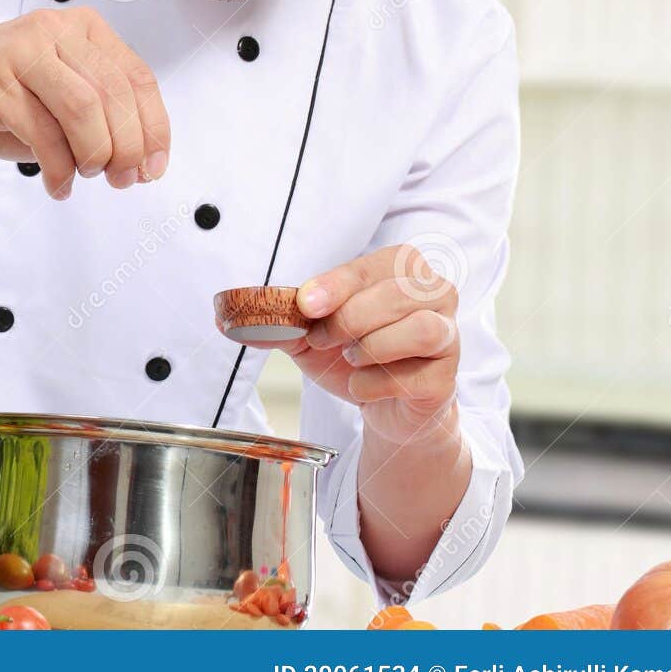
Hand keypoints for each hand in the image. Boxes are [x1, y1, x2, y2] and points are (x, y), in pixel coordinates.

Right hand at [0, 7, 170, 198]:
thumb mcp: (59, 98)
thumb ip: (100, 118)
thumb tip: (140, 163)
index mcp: (81, 28)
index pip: (138, 78)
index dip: (154, 129)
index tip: (154, 168)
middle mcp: (53, 30)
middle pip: (115, 95)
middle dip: (128, 147)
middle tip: (123, 180)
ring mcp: (21, 53)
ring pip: (84, 109)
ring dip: (95, 154)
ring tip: (88, 177)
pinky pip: (42, 132)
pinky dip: (57, 169)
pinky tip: (58, 185)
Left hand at [241, 245, 461, 445]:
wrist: (382, 404)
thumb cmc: (352, 354)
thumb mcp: (309, 332)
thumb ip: (276, 320)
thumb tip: (223, 317)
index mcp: (401, 267)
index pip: (371, 267)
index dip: (336, 285)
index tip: (306, 304)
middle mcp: (434, 293)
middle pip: (398, 294)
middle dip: (350, 318)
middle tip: (321, 338)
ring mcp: (448, 335)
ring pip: (421, 329)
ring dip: (372, 347)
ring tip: (350, 358)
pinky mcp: (447, 377)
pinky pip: (417, 376)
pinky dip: (378, 383)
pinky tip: (362, 385)